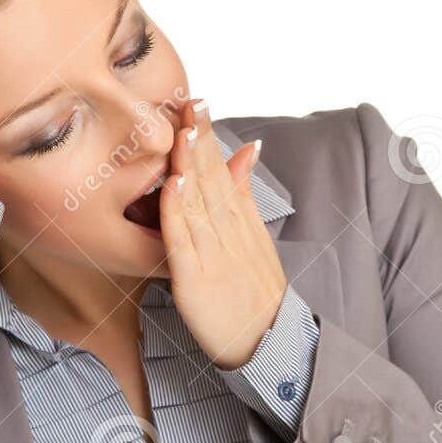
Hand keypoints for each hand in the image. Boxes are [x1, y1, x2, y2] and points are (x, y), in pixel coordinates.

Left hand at [157, 97, 286, 369]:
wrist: (267, 342)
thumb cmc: (253, 291)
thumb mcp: (254, 236)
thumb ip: (243, 193)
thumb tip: (245, 149)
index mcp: (239, 220)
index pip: (221, 170)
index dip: (208, 135)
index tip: (197, 101)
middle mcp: (227, 232)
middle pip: (211, 178)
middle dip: (199, 138)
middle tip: (190, 100)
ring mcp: (212, 255)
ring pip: (198, 202)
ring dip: (190, 165)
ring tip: (182, 130)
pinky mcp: (194, 280)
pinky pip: (183, 242)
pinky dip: (178, 212)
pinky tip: (174, 185)